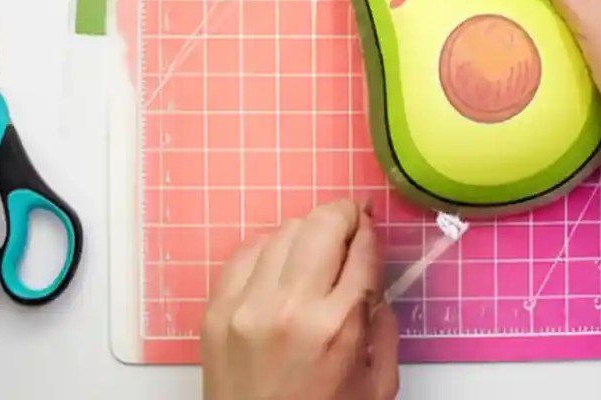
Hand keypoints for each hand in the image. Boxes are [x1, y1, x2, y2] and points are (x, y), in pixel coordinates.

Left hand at [200, 200, 398, 399]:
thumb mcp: (377, 384)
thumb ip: (384, 326)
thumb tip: (374, 278)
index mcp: (338, 328)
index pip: (362, 250)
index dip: (370, 230)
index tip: (370, 227)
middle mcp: (291, 308)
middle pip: (323, 225)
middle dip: (342, 216)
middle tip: (349, 224)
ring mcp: (247, 307)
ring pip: (284, 231)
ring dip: (306, 232)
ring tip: (314, 249)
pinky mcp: (216, 312)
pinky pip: (245, 252)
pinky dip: (268, 249)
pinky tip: (280, 265)